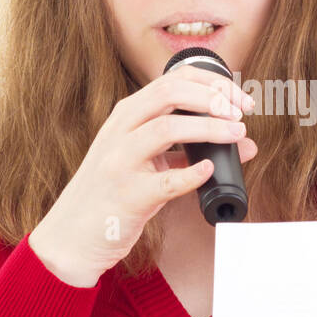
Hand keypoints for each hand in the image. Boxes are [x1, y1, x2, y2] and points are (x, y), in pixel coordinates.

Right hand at [28, 64, 257, 285]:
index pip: (172, 79)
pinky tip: (209, 170)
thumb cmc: (112, 196)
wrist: (71, 237)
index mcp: (126, 116)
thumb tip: (245, 144)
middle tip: (241, 113)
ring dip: (209, 129)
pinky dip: (192, 173)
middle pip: (169, 93)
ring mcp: (120, 162)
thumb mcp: (146, 163)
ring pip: (167, 128)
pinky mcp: (127, 196)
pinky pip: (165, 180)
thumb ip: (189, 151)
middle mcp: (119, 131)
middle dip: (212, 97)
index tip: (239, 98)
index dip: (211, 82)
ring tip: (236, 135)